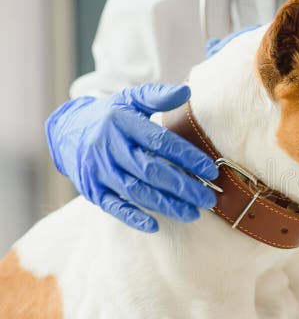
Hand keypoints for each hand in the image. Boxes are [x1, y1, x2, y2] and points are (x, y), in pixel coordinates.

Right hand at [45, 84, 218, 231]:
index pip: (161, 142)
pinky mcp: (92, 189)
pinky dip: (133, 217)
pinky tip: (155, 226)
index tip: (211, 171)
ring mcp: (99, 170)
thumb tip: (186, 92)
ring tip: (193, 213)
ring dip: (166, 205)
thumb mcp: (130, 99)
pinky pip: (113, 206)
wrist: (67, 131)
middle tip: (209, 199)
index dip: (188, 157)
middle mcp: (109, 147)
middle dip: (183, 187)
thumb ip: (157, 96)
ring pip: (136, 191)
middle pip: (152, 170)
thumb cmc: (111, 115)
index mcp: (122, 123)